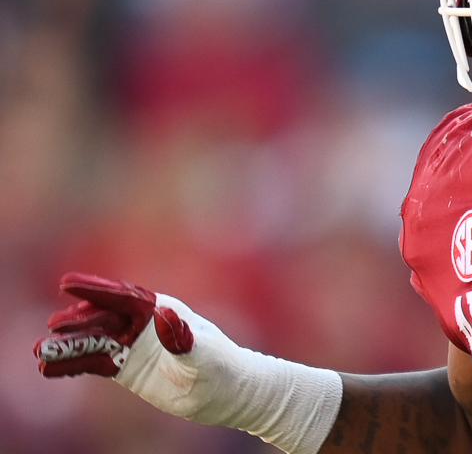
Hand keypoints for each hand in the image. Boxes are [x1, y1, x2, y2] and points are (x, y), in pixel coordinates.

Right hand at [34, 272, 343, 453]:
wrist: (228, 392)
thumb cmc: (222, 369)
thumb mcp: (203, 356)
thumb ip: (182, 338)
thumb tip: (165, 313)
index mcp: (162, 311)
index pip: (123, 297)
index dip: (96, 290)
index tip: (67, 282)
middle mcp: (144, 323)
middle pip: (103, 319)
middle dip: (76, 322)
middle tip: (51, 328)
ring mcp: (133, 344)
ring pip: (94, 341)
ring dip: (68, 345)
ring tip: (40, 352)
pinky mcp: (126, 366)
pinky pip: (93, 363)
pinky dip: (71, 364)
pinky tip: (48, 368)